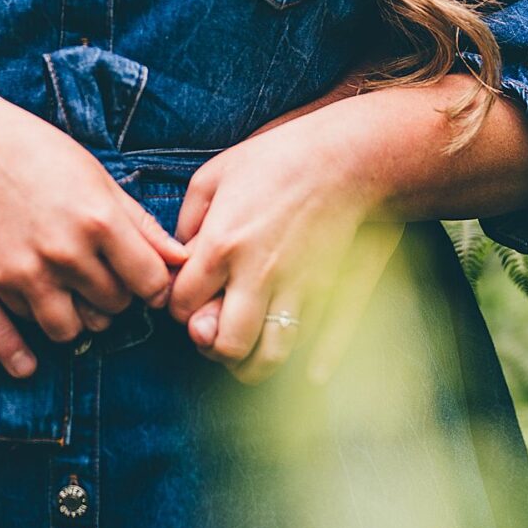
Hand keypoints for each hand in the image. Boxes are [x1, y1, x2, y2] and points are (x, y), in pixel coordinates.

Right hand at [0, 87, 186, 345]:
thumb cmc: (40, 154)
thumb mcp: (98, 178)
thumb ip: (140, 224)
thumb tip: (180, 258)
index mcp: (101, 220)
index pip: (151, 282)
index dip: (155, 285)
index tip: (145, 278)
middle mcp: (69, 252)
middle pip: (116, 306)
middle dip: (119, 296)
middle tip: (107, 275)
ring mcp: (32, 271)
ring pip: (75, 328)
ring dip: (83, 315)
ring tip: (77, 289)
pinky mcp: (0, 281)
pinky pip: (35, 320)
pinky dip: (45, 310)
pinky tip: (44, 282)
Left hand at [167, 111, 403, 383]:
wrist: (347, 155)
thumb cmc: (277, 157)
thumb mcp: (214, 175)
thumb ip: (187, 219)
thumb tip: (180, 255)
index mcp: (222, 245)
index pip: (183, 306)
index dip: (180, 309)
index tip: (190, 299)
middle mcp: (257, 274)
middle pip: (226, 344)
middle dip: (214, 350)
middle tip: (216, 335)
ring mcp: (297, 286)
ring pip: (272, 354)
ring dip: (256, 365)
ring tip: (250, 353)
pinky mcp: (330, 289)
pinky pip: (322, 343)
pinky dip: (314, 367)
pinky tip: (309, 373)